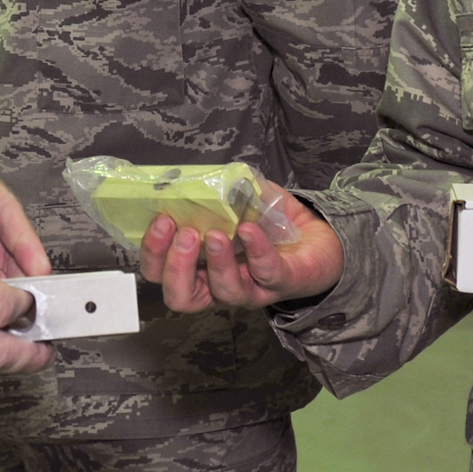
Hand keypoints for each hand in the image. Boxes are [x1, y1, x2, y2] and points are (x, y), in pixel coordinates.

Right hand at [137, 181, 345, 311]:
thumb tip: (194, 174)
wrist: (318, 238)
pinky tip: (250, 229)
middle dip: (176, 267)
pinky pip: (266, 273)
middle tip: (184, 234)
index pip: (161, 272)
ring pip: (224, 292)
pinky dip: (256, 250)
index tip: (161, 219)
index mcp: (198, 268)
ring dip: (216, 262)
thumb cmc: (267, 223)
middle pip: (182, 297)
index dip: (154, 252)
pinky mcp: (283, 283)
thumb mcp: (237, 201)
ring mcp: (252, 289)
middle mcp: (219, 286)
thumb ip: (216, 190)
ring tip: (216, 234)